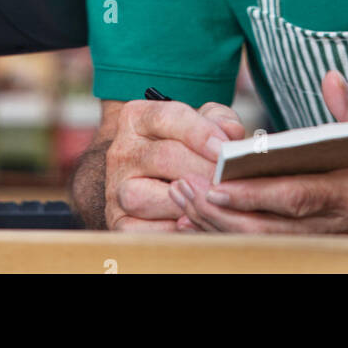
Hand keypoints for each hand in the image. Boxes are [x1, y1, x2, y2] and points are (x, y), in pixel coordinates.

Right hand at [104, 99, 245, 231]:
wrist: (153, 172)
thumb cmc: (184, 143)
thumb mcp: (201, 121)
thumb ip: (219, 119)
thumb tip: (231, 133)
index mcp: (138, 117)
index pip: (168, 117)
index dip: (200, 133)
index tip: (224, 150)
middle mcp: (121, 151)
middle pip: (163, 157)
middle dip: (202, 170)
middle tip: (228, 180)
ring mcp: (115, 188)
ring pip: (145, 197)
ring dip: (184, 203)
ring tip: (212, 202)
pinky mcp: (118, 221)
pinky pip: (143, 230)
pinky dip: (171, 230)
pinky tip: (195, 222)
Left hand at [169, 71, 347, 236]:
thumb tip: (330, 80)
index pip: (297, 198)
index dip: (254, 194)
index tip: (217, 184)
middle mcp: (341, 227)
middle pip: (272, 229)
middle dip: (223, 215)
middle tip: (183, 193)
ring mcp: (331, 241)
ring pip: (267, 242)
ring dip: (223, 227)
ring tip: (182, 205)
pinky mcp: (322, 244)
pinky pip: (273, 245)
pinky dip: (238, 235)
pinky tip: (206, 223)